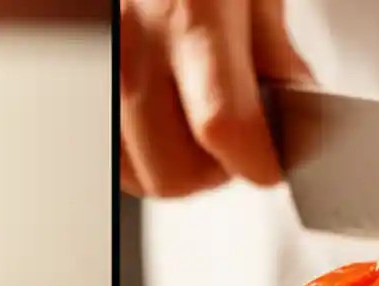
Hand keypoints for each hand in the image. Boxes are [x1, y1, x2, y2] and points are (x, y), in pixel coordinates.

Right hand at [119, 0, 312, 197]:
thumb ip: (272, 49)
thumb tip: (297, 106)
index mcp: (187, 17)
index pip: (225, 128)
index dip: (258, 160)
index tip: (273, 163)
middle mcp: (132, 50)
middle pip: (177, 171)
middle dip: (218, 171)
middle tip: (238, 143)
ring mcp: (100, 73)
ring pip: (140, 175)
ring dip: (177, 168)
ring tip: (196, 128)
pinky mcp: (82, 84)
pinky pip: (112, 160)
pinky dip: (141, 158)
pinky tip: (161, 124)